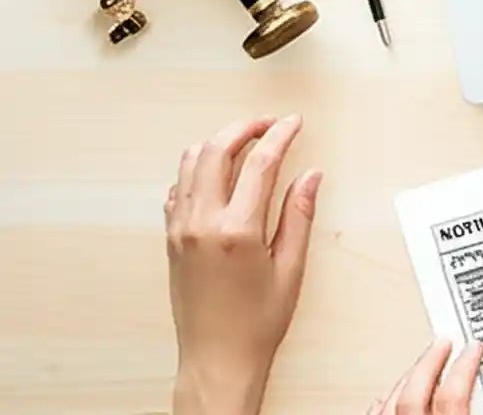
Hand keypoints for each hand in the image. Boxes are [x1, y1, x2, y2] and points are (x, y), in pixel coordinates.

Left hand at [165, 115, 321, 414]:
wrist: (217, 358)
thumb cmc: (256, 322)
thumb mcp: (291, 268)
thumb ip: (299, 214)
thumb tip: (311, 175)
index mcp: (237, 230)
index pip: (260, 163)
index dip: (280, 135)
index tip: (294, 123)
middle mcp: (202, 223)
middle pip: (217, 150)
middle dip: (245, 128)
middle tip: (269, 124)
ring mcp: (181, 229)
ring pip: (191, 163)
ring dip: (218, 144)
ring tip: (245, 143)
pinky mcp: (171, 238)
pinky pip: (178, 188)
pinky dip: (198, 170)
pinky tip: (219, 176)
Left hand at [367, 341, 482, 414]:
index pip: (453, 395)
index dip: (464, 368)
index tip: (474, 348)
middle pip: (415, 392)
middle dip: (430, 361)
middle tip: (443, 341)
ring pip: (391, 403)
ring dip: (406, 378)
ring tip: (419, 363)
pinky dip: (381, 406)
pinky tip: (384, 398)